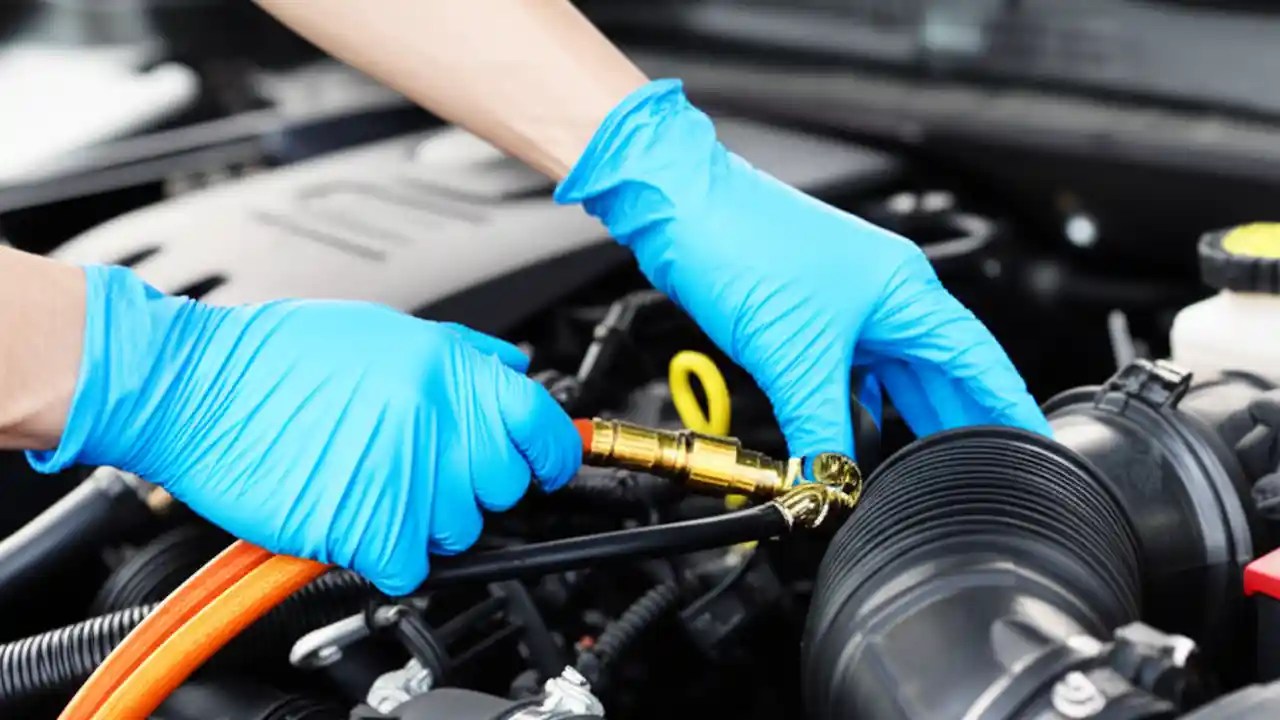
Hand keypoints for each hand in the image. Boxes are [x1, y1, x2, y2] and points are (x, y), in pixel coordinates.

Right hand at [27, 267, 580, 594]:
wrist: (193, 387)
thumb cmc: (275, 359)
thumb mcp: (386, 329)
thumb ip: (463, 353)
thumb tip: (517, 370)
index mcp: (448, 368)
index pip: (545, 427)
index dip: (551, 452)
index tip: (544, 464)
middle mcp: (436, 420)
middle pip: (504, 487)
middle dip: (471, 486)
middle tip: (421, 468)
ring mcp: (404, 476)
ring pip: (458, 531)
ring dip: (423, 521)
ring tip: (370, 482)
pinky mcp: (367, 526)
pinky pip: (411, 567)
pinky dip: (385, 554)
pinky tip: (352, 515)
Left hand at [556, 80, 1049, 459]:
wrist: (680, 205)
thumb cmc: (742, 241)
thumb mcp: (793, 355)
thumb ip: (820, 428)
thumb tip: (831, 483)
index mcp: (905, 293)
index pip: (978, 360)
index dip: (1010, 407)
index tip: (1037, 443)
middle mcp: (885, 294)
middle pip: (940, 370)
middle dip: (960, 421)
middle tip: (986, 467)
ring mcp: (847, 302)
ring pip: (892, 372)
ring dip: (903, 417)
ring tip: (924, 461)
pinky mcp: (808, 312)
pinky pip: (849, 368)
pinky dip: (855, 404)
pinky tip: (853, 430)